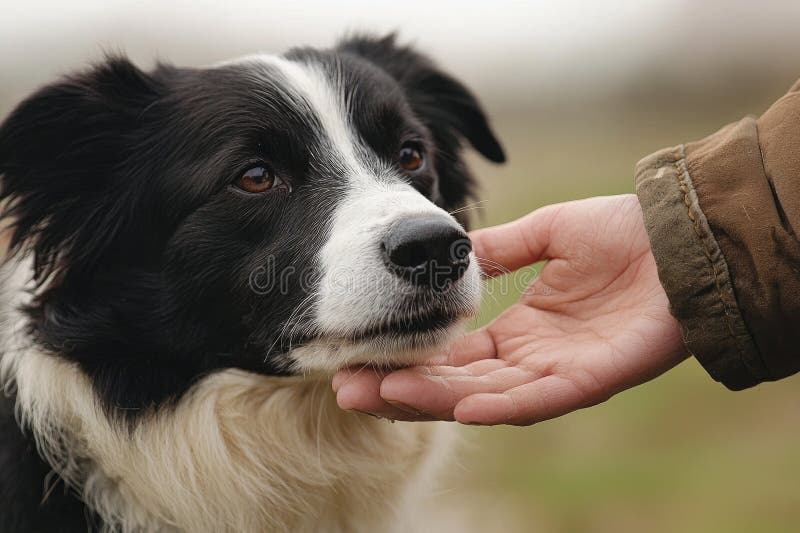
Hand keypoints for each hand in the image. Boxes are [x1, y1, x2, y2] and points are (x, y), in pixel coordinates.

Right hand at [333, 194, 687, 424]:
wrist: (682, 236)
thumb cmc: (624, 233)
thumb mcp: (546, 232)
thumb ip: (498, 249)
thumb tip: (444, 251)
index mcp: (519, 330)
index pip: (450, 355)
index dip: (405, 356)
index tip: (358, 352)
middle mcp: (530, 360)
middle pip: (453, 384)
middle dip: (400, 388)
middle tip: (346, 387)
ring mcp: (556, 375)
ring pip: (482, 398)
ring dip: (429, 401)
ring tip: (376, 396)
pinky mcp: (588, 381)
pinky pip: (536, 401)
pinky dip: (498, 406)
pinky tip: (456, 407)